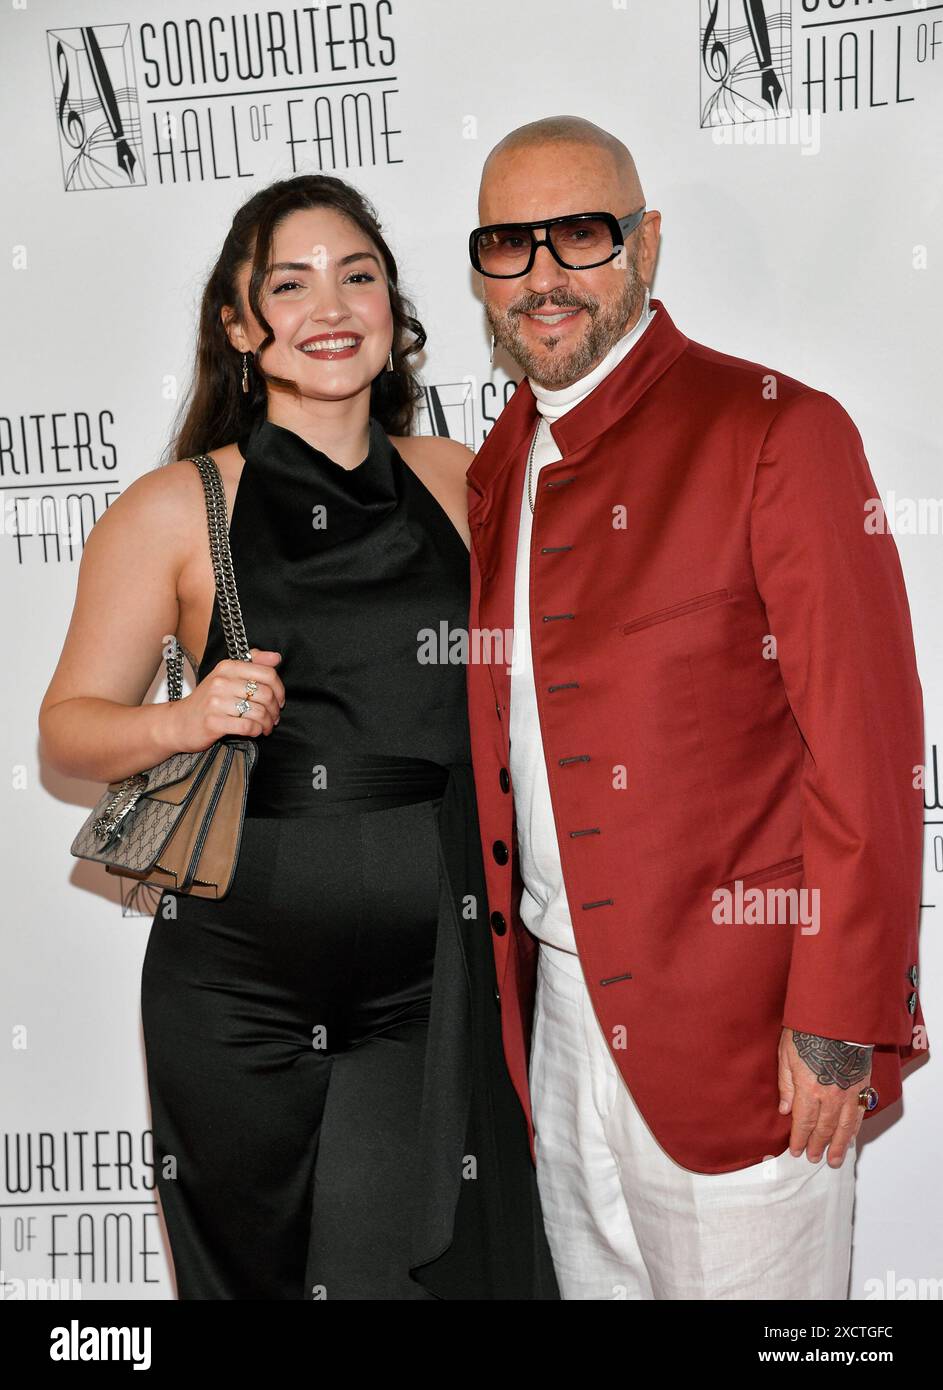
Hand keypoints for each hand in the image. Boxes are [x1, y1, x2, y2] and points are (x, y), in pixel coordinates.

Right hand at [168, 648, 284, 750]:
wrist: (177, 722)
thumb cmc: (207, 701)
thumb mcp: (226, 677)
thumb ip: (252, 664)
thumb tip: (276, 657)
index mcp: (227, 667)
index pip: (266, 673)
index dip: (279, 689)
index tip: (279, 699)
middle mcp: (221, 682)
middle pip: (265, 693)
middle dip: (275, 709)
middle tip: (274, 717)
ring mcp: (215, 702)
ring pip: (259, 711)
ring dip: (268, 722)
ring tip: (266, 726)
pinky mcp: (213, 722)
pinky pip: (247, 726)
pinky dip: (256, 731)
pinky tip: (255, 732)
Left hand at [777, 1028, 871, 1166]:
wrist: (838, 1018)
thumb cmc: (808, 1032)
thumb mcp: (786, 1055)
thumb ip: (786, 1085)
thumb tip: (785, 1110)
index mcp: (809, 1089)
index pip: (803, 1123)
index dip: (799, 1139)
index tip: (796, 1151)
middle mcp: (830, 1096)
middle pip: (824, 1128)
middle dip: (817, 1145)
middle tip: (813, 1158)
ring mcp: (848, 1092)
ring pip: (844, 1126)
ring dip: (839, 1145)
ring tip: (835, 1159)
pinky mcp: (861, 1085)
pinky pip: (858, 1114)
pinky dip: (854, 1129)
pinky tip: (850, 1137)